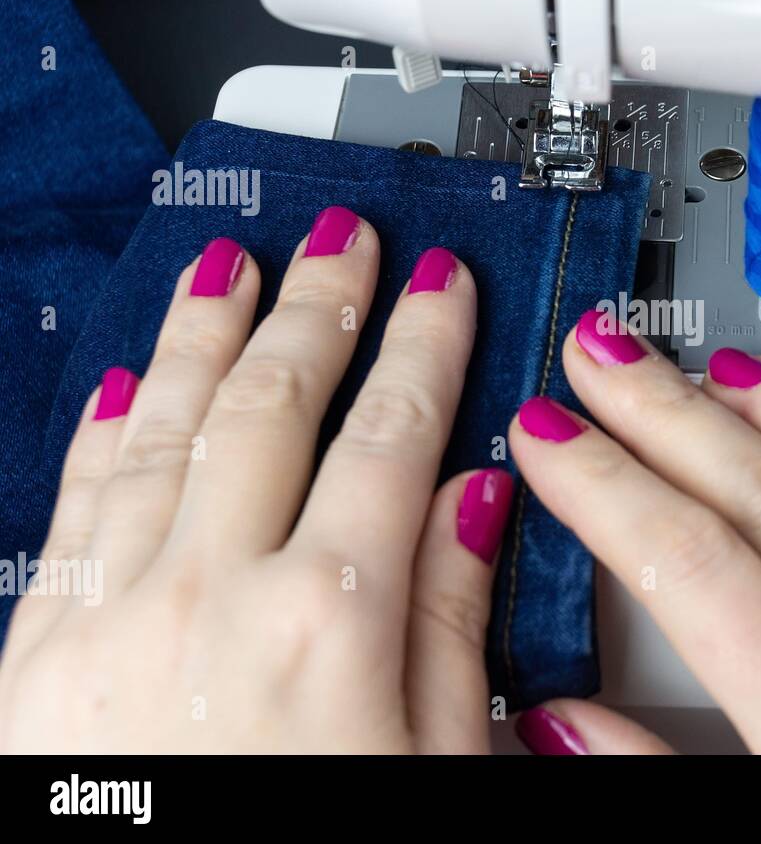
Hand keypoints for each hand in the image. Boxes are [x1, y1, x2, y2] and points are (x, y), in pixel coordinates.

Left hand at [0, 208, 508, 752]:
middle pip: (273, 406)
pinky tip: (121, 383)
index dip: (424, 345)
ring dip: (201, 336)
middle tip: (343, 239)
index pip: (392, 434)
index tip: (441, 285)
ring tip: (231, 266)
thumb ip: (455, 620)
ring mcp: (108, 622)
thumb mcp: (445, 763)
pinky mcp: (36, 662)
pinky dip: (103, 433)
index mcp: (330, 623)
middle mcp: (209, 601)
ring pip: (160, 430)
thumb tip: (475, 496)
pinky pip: (73, 510)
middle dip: (319, 307)